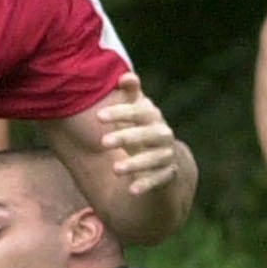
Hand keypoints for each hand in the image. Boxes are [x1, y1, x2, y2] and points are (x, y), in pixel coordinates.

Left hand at [98, 73, 181, 195]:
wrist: (165, 153)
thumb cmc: (142, 127)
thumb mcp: (137, 110)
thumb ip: (131, 94)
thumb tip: (125, 76)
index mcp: (153, 117)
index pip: (138, 112)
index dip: (120, 113)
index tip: (98, 116)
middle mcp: (162, 134)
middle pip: (146, 135)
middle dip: (125, 137)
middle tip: (102, 143)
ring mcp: (166, 155)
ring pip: (153, 159)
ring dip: (134, 164)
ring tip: (115, 169)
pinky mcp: (168, 174)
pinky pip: (159, 180)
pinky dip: (146, 184)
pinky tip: (131, 190)